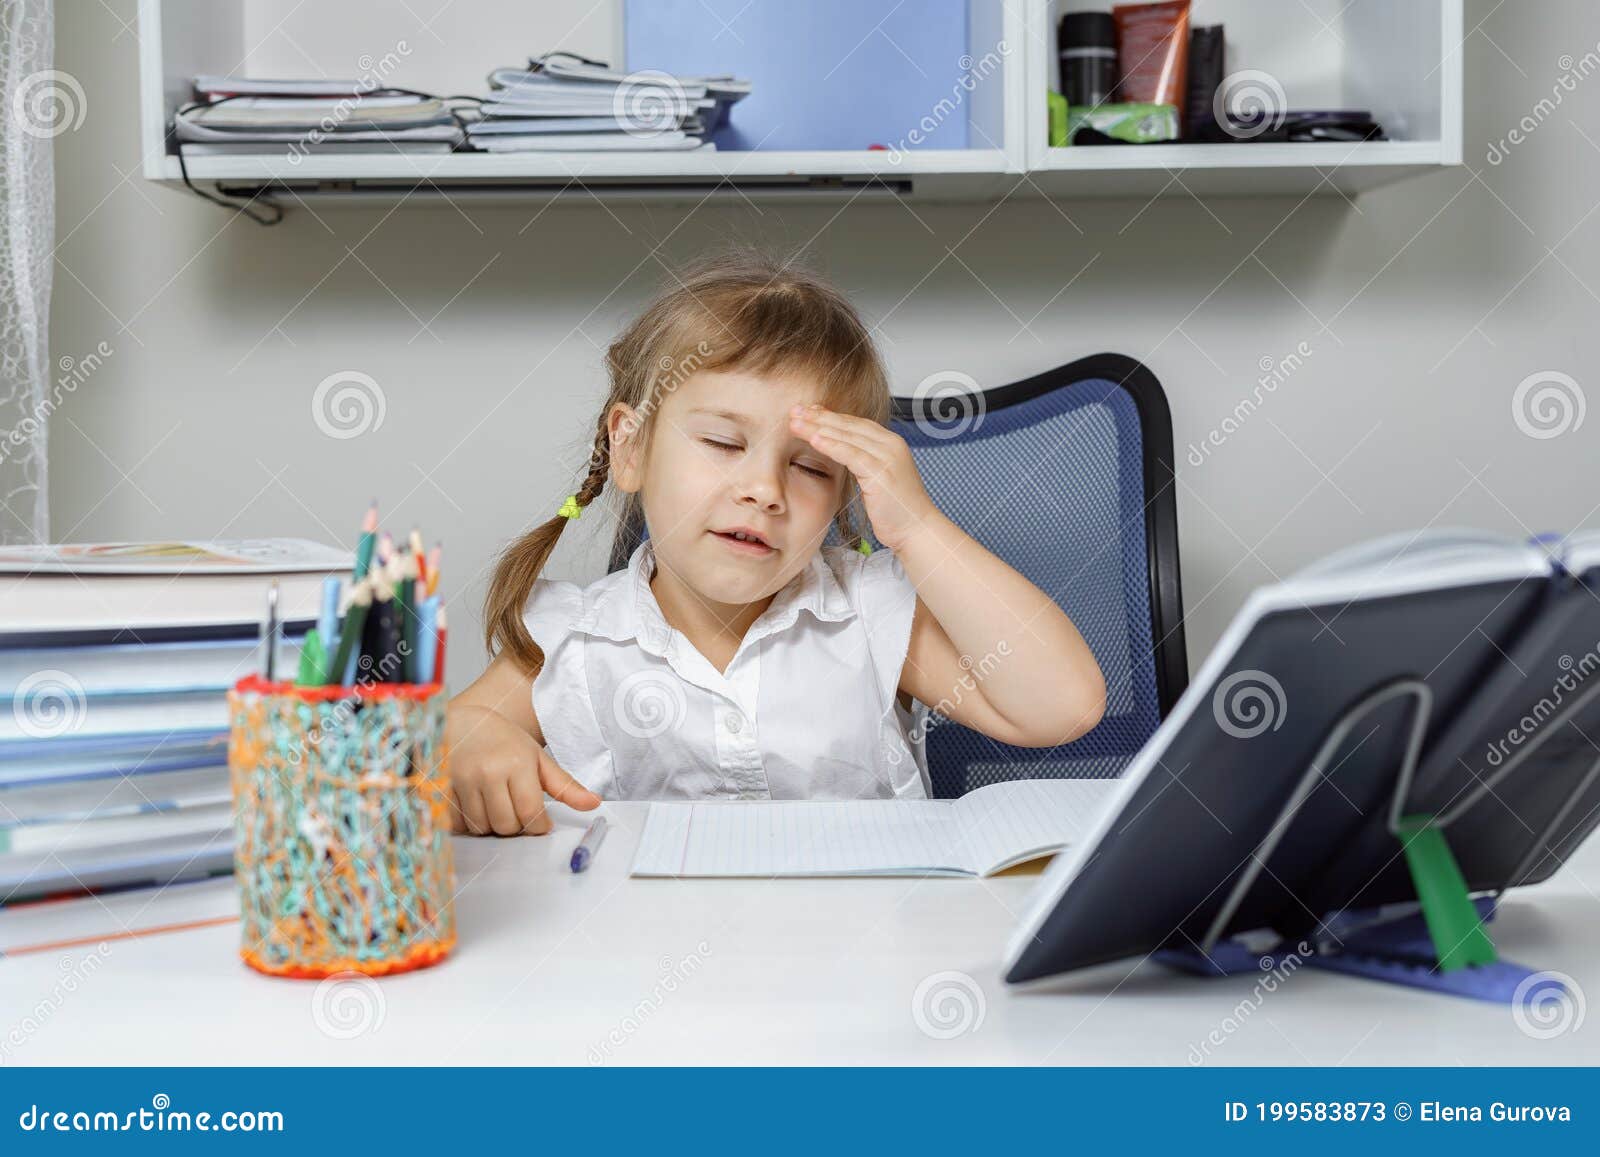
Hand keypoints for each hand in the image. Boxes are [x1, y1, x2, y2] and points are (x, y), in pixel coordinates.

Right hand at [444, 703, 600, 835]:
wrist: (460, 723)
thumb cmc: (501, 741)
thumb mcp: (537, 758)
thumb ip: (565, 785)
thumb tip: (593, 805)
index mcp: (516, 763)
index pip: (531, 814)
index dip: (538, 826)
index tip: (539, 821)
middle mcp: (487, 772)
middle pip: (506, 826)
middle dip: (515, 825)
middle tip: (515, 808)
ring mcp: (460, 781)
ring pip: (481, 828)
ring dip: (490, 825)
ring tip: (493, 803)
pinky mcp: (439, 788)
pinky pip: (456, 825)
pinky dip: (466, 823)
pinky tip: (472, 805)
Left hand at [789, 403, 938, 551]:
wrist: (917, 529)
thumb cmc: (897, 510)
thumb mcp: (878, 478)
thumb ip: (864, 462)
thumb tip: (842, 454)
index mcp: (890, 443)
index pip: (855, 423)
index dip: (830, 416)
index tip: (808, 412)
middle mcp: (890, 444)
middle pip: (848, 425)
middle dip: (819, 417)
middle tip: (795, 411)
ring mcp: (887, 456)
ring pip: (846, 436)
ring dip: (818, 428)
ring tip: (795, 423)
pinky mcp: (881, 471)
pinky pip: (851, 454)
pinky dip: (831, 445)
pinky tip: (814, 439)